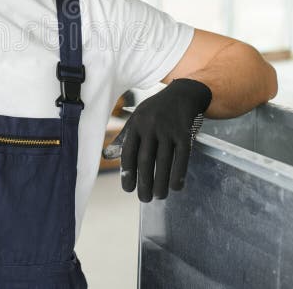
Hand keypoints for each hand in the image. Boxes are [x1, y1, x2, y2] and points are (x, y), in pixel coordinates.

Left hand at [115, 78, 210, 201]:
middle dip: (144, 182)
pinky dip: (178, 174)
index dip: (128, 173)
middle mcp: (151, 127)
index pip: (128, 153)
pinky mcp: (185, 134)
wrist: (182, 94)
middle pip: (146, 160)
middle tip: (144, 199)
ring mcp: (168, 130)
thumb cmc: (156, 110)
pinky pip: (182, 157)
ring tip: (159, 196)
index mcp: (136, 124)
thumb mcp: (137, 118)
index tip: (128, 189)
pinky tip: (175, 187)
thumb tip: (107, 155)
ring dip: (161, 182)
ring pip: (164, 161)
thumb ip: (124, 138)